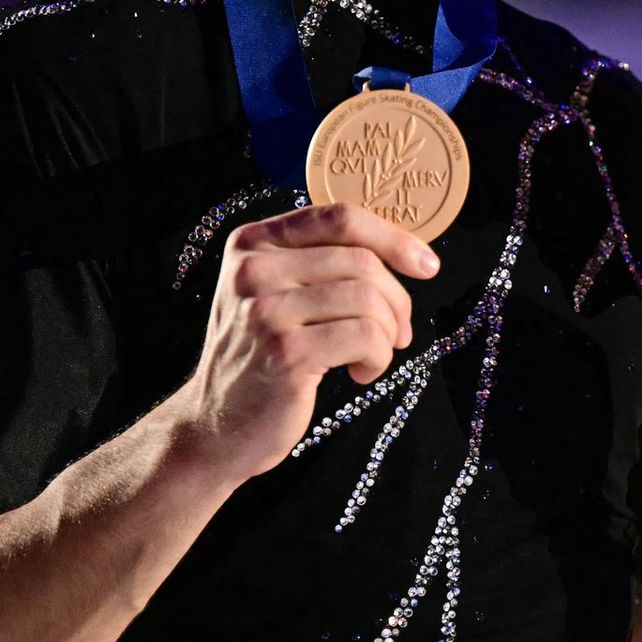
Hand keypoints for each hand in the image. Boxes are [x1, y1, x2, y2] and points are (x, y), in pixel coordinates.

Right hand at [173, 203, 435, 480]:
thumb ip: (319, 262)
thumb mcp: (274, 293)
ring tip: (373, 355)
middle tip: (398, 333)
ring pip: (369, 300)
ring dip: (388, 334)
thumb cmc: (259, 356)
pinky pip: (366, 337)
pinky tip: (360, 373)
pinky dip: (379, 357)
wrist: (215, 424)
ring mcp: (266, 311)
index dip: (393, 237)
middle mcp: (253, 269)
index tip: (426, 265)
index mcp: (252, 241)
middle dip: (396, 301)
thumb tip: (405, 252)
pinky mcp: (285, 353)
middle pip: (362, 262)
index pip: (339, 218)